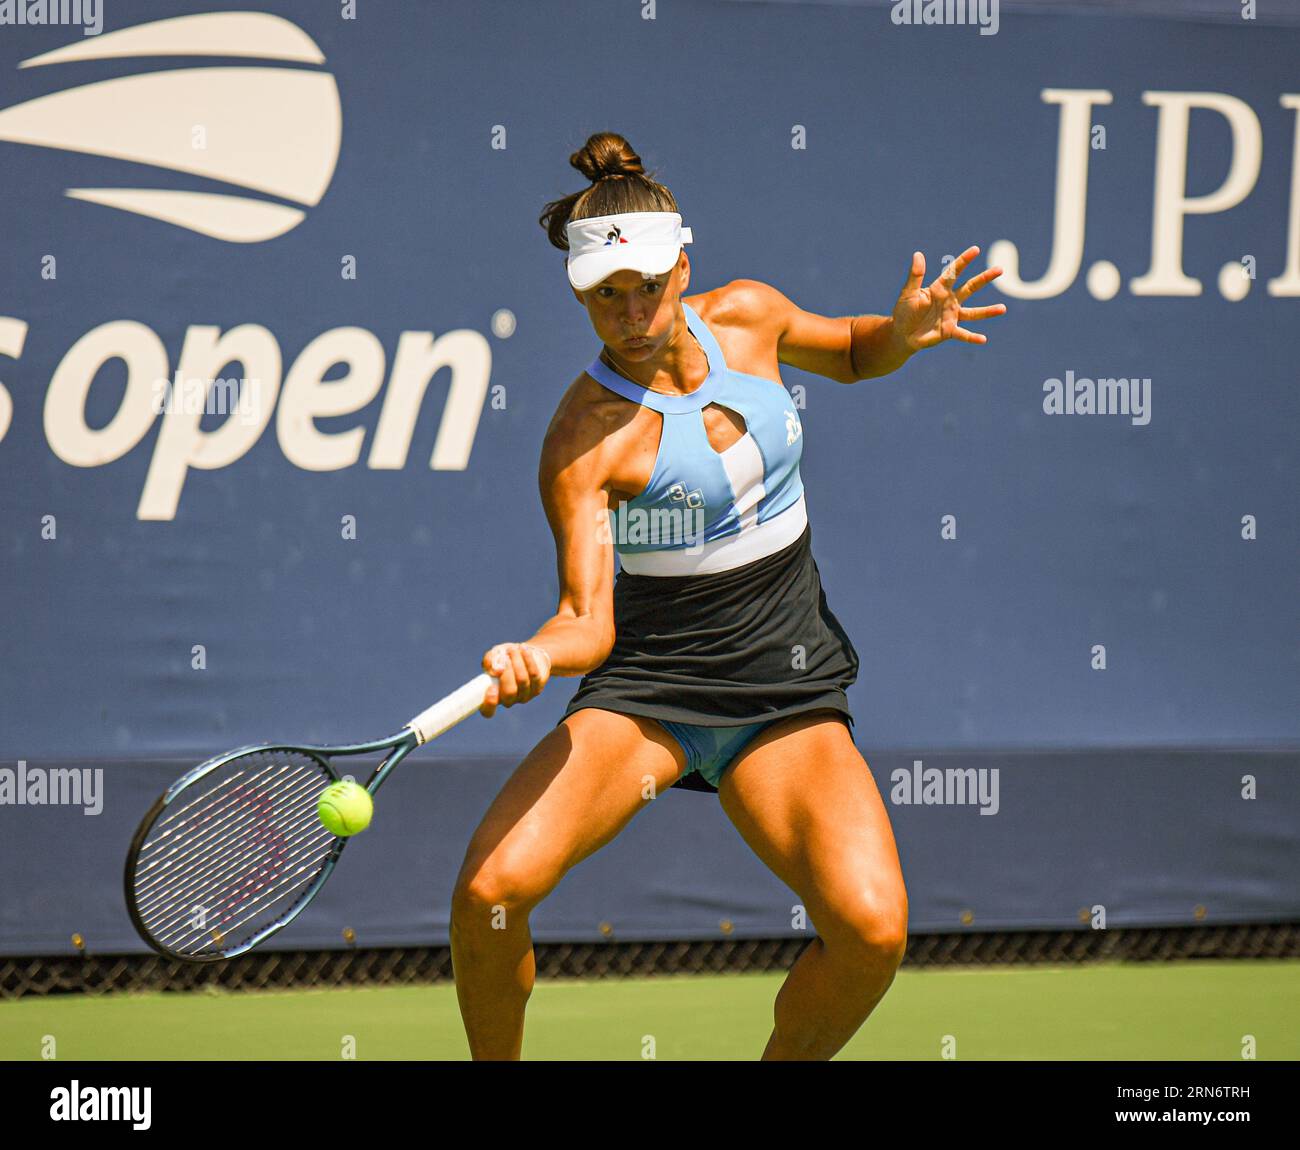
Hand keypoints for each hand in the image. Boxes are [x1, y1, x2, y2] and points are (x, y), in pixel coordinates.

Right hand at [479, 642, 551, 716]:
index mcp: (493, 697)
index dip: (489, 703)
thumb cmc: (504, 657)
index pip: (488, 711)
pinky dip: (528, 660)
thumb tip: (495, 670)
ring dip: (517, 662)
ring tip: (513, 649)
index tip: (491, 688)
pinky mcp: (537, 688)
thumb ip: (489, 661)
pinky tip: (523, 649)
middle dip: (507, 673)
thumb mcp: (493, 656)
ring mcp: (524, 696)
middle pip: (509, 692)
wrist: (524, 654)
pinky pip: (533, 674)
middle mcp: (508, 700)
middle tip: (505, 658)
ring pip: (522, 681)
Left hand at [891, 246, 1005, 352]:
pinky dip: (972, 337)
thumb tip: (918, 254)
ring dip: (987, 311)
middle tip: (1000, 269)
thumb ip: (915, 276)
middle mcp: (950, 300)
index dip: (964, 260)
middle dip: (984, 279)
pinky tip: (983, 339)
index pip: (954, 272)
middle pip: (970, 287)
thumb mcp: (908, 293)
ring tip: (1003, 308)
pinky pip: (963, 334)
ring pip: (973, 313)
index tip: (976, 249)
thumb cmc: (904, 311)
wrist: (902, 334)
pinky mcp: (949, 331)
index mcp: (939, 288)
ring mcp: (952, 316)